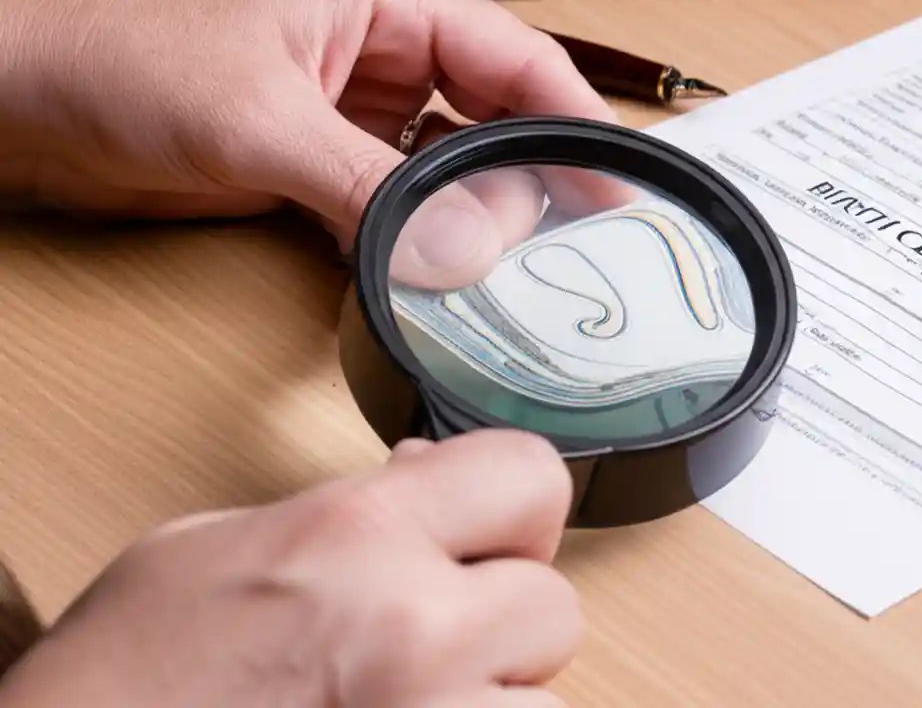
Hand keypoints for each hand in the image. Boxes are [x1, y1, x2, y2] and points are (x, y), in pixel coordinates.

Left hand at [0, 0, 631, 287]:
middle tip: (552, 244)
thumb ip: (368, 184)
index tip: (611, 180)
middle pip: (491, 119)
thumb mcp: (259, 113)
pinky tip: (438, 278)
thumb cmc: (113, 47)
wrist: (29, 101)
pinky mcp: (317, 170)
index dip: (569, 118)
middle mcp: (376, 56)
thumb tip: (457, 244)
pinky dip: (417, 247)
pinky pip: (394, 212)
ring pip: (446, 172)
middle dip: (525, 180)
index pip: (510, 56)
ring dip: (472, 222)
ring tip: (509, 270)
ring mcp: (349, 117)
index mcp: (382, 2)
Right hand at [0, 431, 580, 707]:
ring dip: (494, 698)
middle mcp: (412, 631)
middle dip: (505, 619)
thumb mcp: (225, 543)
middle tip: (435, 631)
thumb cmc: (128, 675)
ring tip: (410, 696)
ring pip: (544, 705)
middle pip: (556, 607)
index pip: (530, 477)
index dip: (517, 503)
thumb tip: (430, 473)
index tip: (496, 529)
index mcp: (357, 536)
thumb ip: (352, 506)